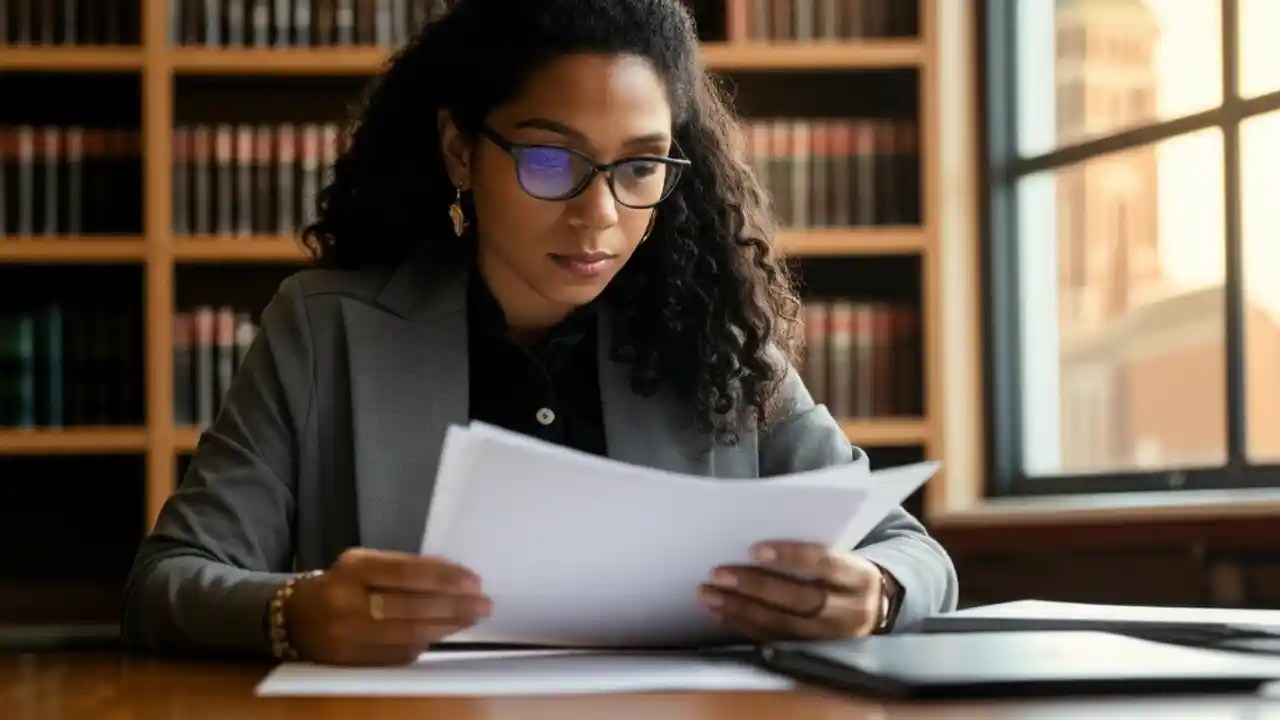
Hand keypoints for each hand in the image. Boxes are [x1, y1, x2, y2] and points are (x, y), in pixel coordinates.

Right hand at [285, 548, 491, 664]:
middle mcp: (347, 602)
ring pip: (407, 634)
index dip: (444, 579)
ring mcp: (347, 636)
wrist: (295, 618)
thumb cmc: (341, 584)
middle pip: (410, 608)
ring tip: (471, 618)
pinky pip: (398, 655)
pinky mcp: (351, 661)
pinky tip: (445, 634)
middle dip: (453, 607)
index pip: (406, 574)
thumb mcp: (365, 563)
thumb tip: (454, 575)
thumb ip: (404, 567)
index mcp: (353, 569)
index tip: (474, 581)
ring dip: (446, 627)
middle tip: (483, 604)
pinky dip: (426, 644)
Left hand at [697, 541, 890, 641]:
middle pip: (800, 599)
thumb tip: (755, 542)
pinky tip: (721, 611)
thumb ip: (811, 549)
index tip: (754, 549)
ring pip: (783, 625)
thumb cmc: (844, 573)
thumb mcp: (843, 556)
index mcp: (859, 577)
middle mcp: (849, 611)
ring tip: (709, 594)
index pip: (825, 563)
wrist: (873, 610)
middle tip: (718, 573)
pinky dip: (744, 625)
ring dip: (740, 609)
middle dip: (755, 586)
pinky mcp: (812, 652)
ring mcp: (830, 637)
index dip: (790, 556)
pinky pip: (774, 640)